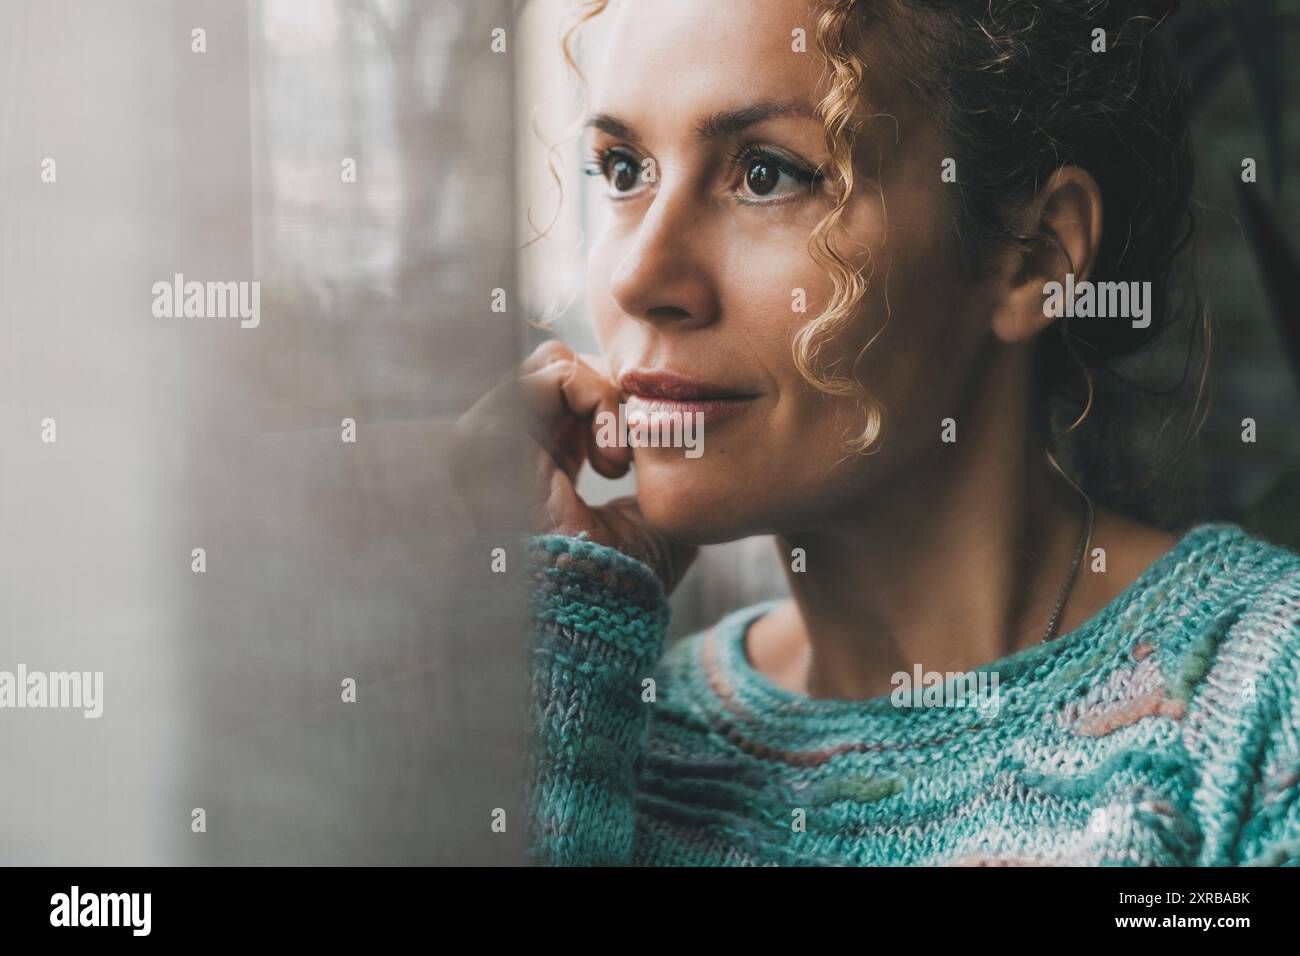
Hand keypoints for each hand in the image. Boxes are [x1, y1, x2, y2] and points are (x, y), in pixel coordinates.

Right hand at [452, 340, 697, 594]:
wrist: (600, 611)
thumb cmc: (627, 579)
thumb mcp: (652, 515)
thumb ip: (660, 474)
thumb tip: (692, 444)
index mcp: (541, 461)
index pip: (570, 389)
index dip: (614, 404)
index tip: (638, 462)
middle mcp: (508, 447)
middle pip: (561, 368)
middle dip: (609, 396)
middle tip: (631, 455)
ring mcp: (488, 440)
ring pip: (556, 362)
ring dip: (604, 399)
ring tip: (620, 459)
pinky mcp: (486, 435)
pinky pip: (550, 371)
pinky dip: (594, 399)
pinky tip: (611, 458)